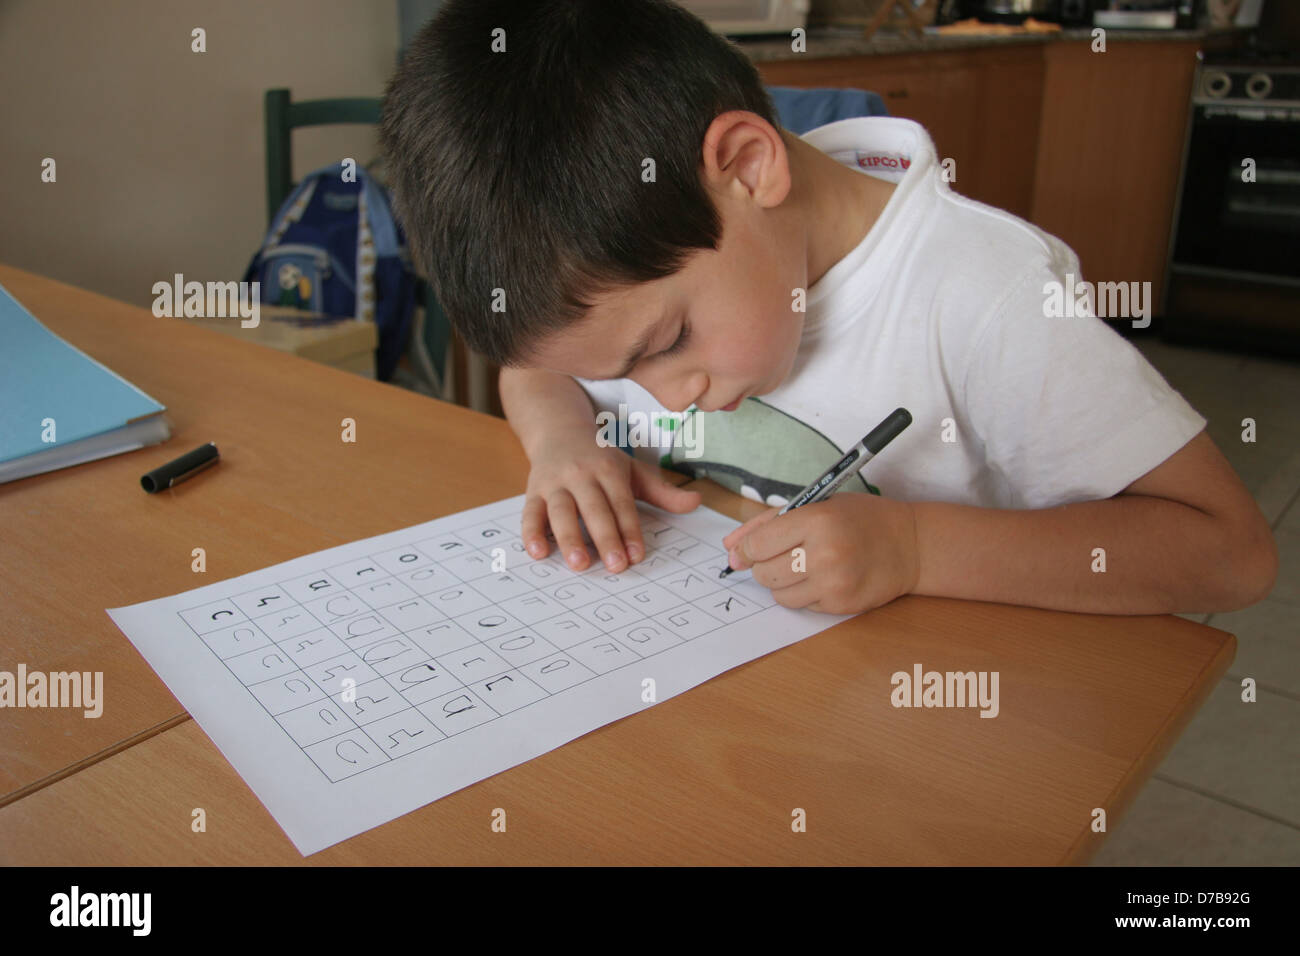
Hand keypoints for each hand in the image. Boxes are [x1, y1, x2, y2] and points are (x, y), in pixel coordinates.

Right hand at [521, 430, 700, 572]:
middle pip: (594, 508)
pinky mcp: (533, 491)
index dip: (630, 529)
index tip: (637, 554)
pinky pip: (530, 512)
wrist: (558, 429)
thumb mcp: (632, 469)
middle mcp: (581, 474)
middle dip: (605, 537)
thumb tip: (696, 503)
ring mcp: (555, 483)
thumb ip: (662, 491)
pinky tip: (538, 552)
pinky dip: (531, 532)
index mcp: (609, 468)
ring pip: (561, 511)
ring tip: (579, 563)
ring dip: (569, 538)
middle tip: (615, 566)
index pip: (622, 503)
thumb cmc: (600, 457)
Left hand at [720, 492, 919, 614]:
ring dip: (782, 582)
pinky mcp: (841, 605)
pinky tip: (824, 578)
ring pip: (778, 594)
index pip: (757, 545)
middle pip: (763, 572)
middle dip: (764, 565)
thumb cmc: (860, 519)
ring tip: (804, 566)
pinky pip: (802, 605)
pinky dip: (804, 594)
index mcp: (816, 520)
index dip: (748, 548)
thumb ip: (768, 523)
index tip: (753, 548)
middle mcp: (824, 553)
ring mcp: (834, 583)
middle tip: (784, 555)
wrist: (910, 545)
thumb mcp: (817, 504)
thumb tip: (729, 549)